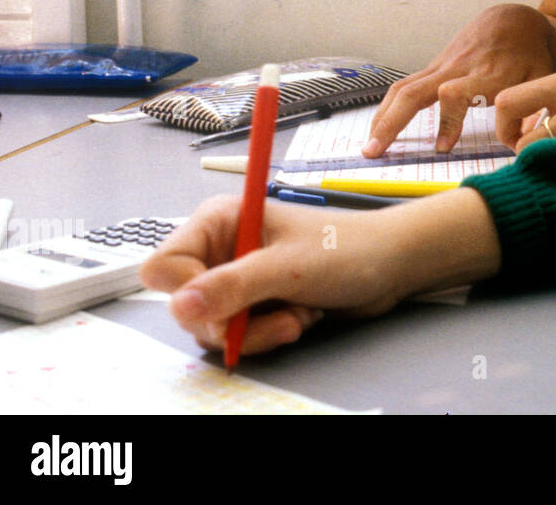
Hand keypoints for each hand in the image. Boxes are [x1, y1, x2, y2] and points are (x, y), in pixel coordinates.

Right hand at [140, 189, 501, 356]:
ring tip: (296, 314)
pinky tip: (300, 316)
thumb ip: (232, 287)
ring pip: (212, 326)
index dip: (186, 291)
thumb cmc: (349, 248)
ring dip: (256, 331)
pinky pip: (238, 334)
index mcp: (219, 221)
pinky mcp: (255, 301)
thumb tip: (181, 307)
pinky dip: (268, 334)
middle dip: (230, 320)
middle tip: (272, 314)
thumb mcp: (288, 268)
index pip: (163, 266)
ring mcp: (238, 277)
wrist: (392, 265)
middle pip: (185, 304)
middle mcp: (222, 247)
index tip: (222, 301)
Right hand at [364, 4, 555, 157]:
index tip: (441, 148)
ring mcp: (442, 66)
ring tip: (369, 146)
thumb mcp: (541, 79)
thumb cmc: (531, 54)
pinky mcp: (434, 66)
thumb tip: (518, 142)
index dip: (447, 121)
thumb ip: (532, 110)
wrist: (514, 20)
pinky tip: (379, 127)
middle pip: (415, 92)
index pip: (456, 94)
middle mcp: (458, 69)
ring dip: (383, 117)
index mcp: (487, 74)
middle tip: (375, 151)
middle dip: (392, 122)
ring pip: (403, 88)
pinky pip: (405, 86)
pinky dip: (388, 107)